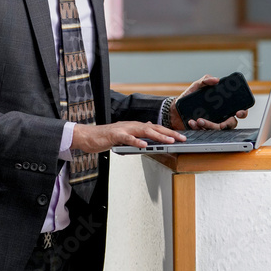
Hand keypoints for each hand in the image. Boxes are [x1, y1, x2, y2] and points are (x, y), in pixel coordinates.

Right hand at [71, 121, 186, 152]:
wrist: (89, 136)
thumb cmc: (107, 137)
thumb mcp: (126, 134)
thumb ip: (138, 131)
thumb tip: (150, 126)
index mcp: (135, 126)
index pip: (156, 128)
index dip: (169, 132)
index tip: (181, 137)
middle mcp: (132, 125)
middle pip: (154, 128)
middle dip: (169, 133)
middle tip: (182, 138)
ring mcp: (124, 129)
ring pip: (144, 131)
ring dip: (158, 136)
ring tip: (169, 141)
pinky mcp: (115, 135)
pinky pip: (128, 138)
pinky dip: (137, 141)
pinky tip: (145, 145)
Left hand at [172, 74, 249, 130]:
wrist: (175, 108)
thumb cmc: (189, 97)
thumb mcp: (196, 86)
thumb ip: (205, 80)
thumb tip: (216, 79)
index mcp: (223, 106)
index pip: (239, 110)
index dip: (243, 112)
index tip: (238, 112)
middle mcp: (221, 117)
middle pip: (231, 124)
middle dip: (226, 124)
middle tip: (220, 123)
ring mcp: (213, 125)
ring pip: (218, 130)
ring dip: (210, 126)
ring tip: (199, 120)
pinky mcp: (204, 131)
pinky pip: (205, 132)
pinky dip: (198, 128)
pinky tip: (192, 122)